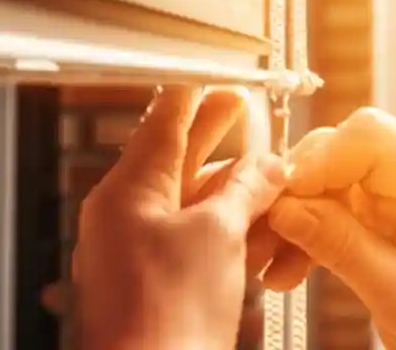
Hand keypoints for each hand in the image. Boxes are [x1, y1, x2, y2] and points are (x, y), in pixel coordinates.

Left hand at [68, 86, 288, 349]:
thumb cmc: (162, 319)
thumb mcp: (218, 236)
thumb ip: (245, 192)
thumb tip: (267, 166)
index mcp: (128, 192)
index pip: (163, 123)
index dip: (196, 96)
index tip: (215, 76)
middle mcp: (127, 218)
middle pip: (178, 160)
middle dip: (214, 133)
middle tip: (238, 104)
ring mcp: (141, 253)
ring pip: (192, 205)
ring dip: (231, 185)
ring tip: (264, 166)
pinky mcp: (160, 285)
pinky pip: (195, 242)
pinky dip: (227, 229)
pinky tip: (257, 226)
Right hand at [265, 107, 395, 349]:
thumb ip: (344, 248)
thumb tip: (282, 207)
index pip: (371, 136)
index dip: (316, 160)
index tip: (278, 202)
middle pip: (342, 149)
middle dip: (296, 190)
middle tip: (259, 237)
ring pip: (328, 176)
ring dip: (293, 216)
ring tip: (268, 265)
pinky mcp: (386, 213)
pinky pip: (332, 205)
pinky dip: (305, 233)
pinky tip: (286, 272)